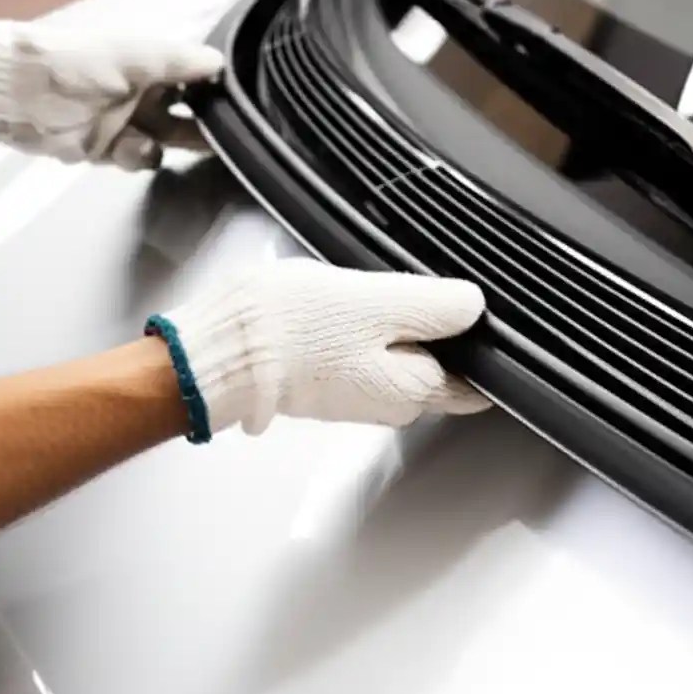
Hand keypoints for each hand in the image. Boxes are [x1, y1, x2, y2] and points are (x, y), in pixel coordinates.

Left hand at [0, 21, 223, 169]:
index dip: (216, 91)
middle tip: (224, 137)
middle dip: (205, 125)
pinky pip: (143, 159)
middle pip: (190, 114)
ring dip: (168, 144)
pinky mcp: (113, 149)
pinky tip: (126, 147)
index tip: (236, 103)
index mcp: (151, 64)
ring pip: (170, 141)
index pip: (196, 78)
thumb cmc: (77, 65)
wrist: (25, 97)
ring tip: (157, 138)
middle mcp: (143, 92)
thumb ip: (182, 61)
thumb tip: (221, 62)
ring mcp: (128, 121)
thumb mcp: (138, 56)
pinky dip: (139, 156)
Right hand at [155, 259, 489, 438]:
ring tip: (369, 294)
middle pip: (438, 362)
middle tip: (411, 290)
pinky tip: (342, 305)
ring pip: (397, 352)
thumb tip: (475, 307)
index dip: (478, 345)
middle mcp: (390, 403)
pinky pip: (362, 350)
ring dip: (393, 322)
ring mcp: (357, 392)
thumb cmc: (290, 332)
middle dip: (433, 326)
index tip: (472, 315)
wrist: (213, 349)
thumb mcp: (377, 305)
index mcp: (413, 391)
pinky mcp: (327, 378)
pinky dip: (361, 326)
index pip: (474, 381)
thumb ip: (434, 307)